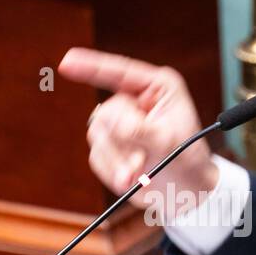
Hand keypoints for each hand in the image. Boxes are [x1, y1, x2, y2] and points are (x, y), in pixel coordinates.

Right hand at [58, 48, 217, 210]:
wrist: (186, 192)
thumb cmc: (188, 160)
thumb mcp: (170, 143)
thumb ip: (138, 129)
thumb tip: (106, 119)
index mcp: (158, 87)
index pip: (120, 72)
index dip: (91, 66)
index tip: (67, 62)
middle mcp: (136, 101)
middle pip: (107, 112)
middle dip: (121, 140)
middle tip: (140, 161)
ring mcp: (121, 123)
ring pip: (97, 134)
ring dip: (116, 159)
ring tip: (138, 174)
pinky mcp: (111, 146)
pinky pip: (96, 156)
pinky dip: (112, 170)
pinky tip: (130, 177)